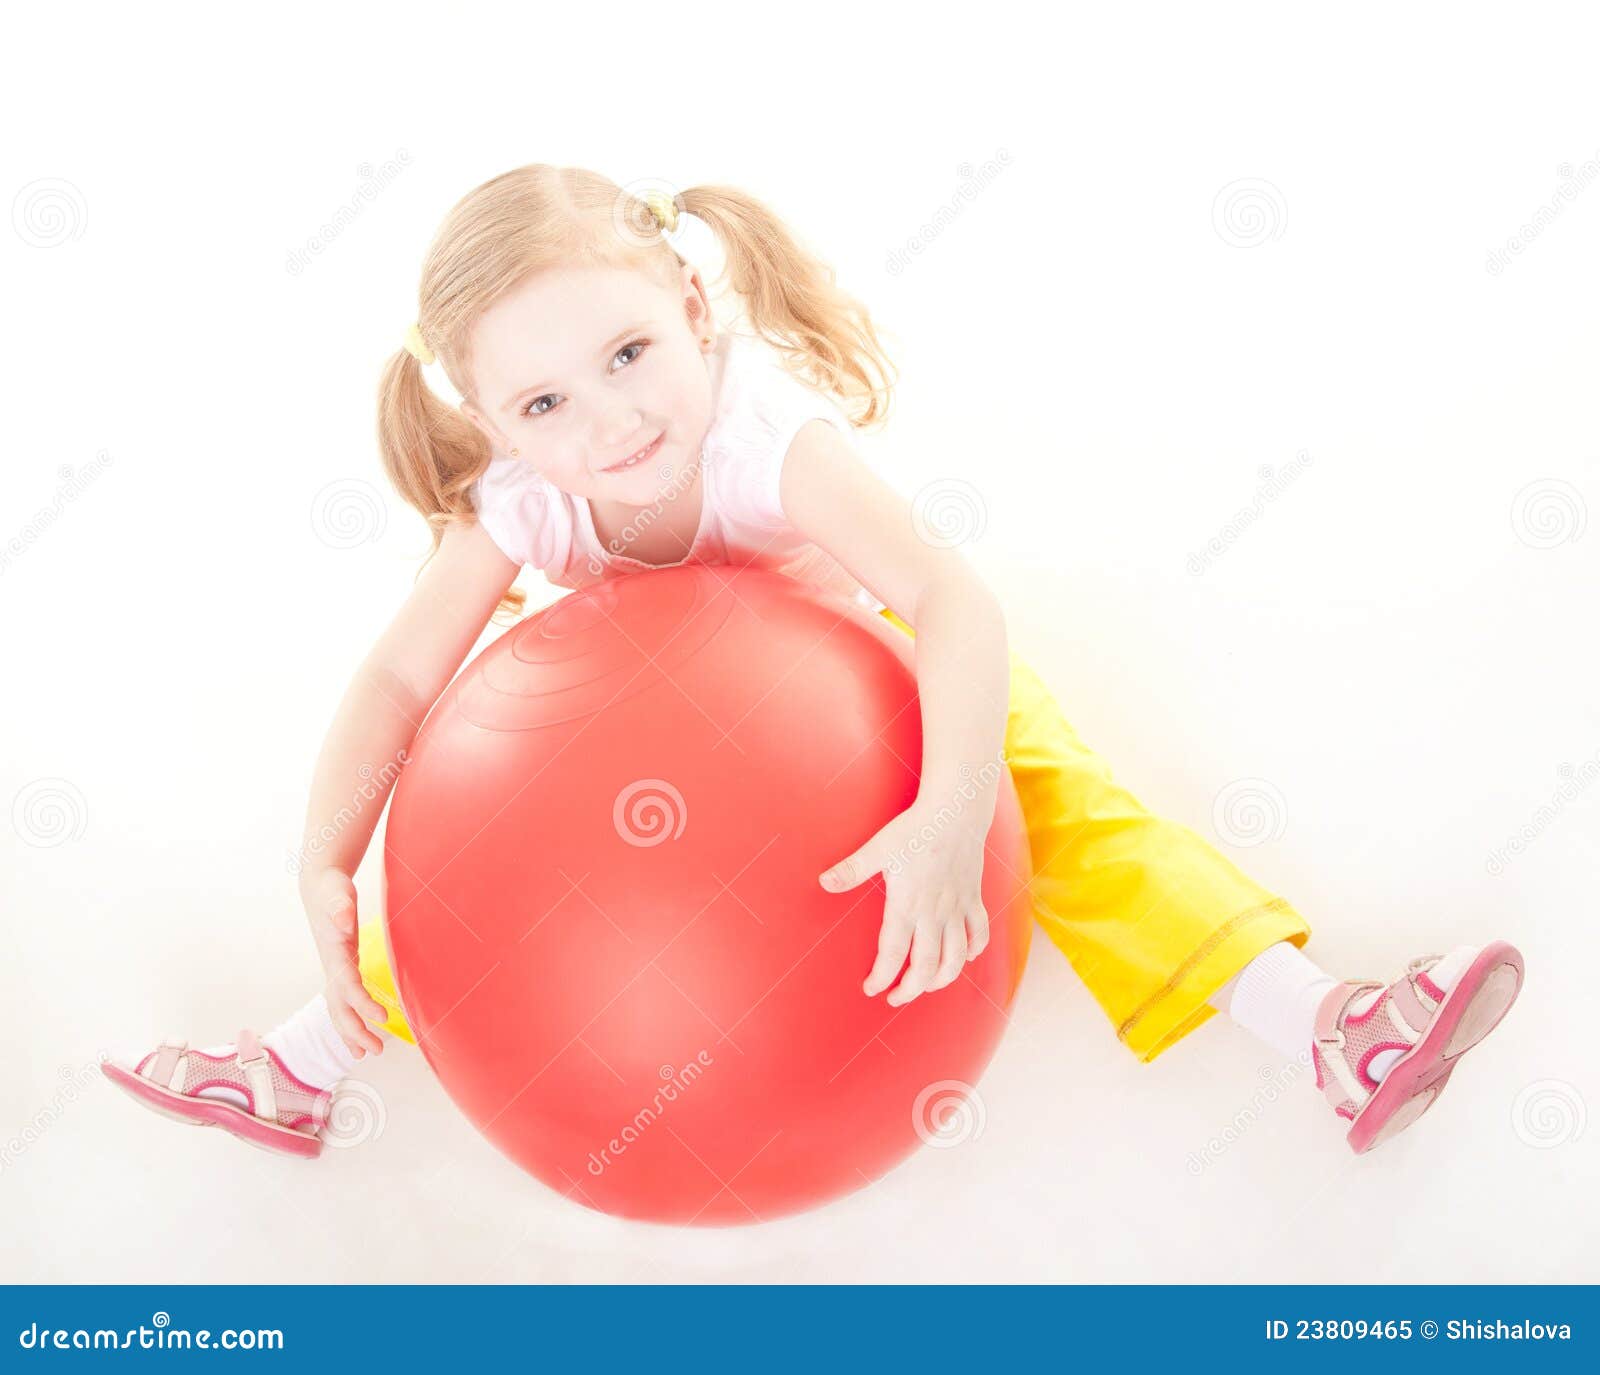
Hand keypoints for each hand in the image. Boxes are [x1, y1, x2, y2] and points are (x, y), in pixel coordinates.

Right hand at [299, 867, 389, 1058]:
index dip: (362, 1003)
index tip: (383, 1017)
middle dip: (355, 1030)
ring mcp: (334, 969)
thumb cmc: (331, 890)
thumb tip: (343, 922)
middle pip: (340, 1006)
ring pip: (338, 1008)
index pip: (348, 985)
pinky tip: (361, 1031)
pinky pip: (343, 1000)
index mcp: (334, 953)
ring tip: (367, 1053)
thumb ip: (340, 908)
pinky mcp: (340, 968)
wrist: (318, 888)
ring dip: (351, 1031)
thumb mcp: (337, 894)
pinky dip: (350, 1017)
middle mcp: (332, 966)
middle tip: (376, 1051)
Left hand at [818, 796, 992, 1007]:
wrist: (955, 812)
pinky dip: (973, 951)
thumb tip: (824, 882)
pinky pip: (978, 933)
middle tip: (895, 997)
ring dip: (943, 978)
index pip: (893, 953)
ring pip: (956, 957)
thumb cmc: (914, 829)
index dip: (882, 976)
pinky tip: (963, 958)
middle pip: (927, 966)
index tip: (871, 989)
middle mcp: (935, 913)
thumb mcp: (878, 848)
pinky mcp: (973, 898)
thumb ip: (851, 869)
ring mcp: (957, 907)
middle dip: (910, 989)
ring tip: (926, 985)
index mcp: (908, 904)